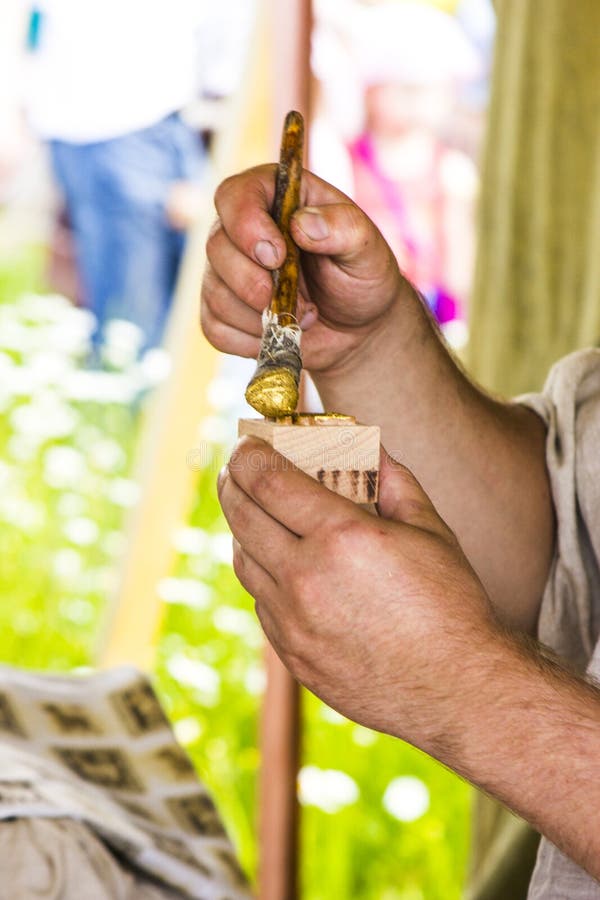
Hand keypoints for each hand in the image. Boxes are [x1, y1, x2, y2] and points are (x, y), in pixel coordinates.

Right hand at [201, 165, 415, 374]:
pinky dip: (250, 341)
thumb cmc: (361, 278)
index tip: (276, 257)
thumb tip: (303, 224)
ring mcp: (227, 272)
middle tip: (300, 302)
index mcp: (274, 197)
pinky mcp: (222, 311)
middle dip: (255, 284)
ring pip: (215, 293)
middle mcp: (242, 230)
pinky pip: (216, 329)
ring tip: (301, 317)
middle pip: (217, 246)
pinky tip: (279, 335)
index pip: (234, 195)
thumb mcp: (366, 248)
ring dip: (260, 317)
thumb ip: (343, 227)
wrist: (357, 329)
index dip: (247, 226)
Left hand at [217, 436, 501, 755]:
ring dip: (241, 527)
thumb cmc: (450, 604)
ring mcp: (292, 622)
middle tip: (237, 467)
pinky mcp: (292, 655)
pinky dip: (262, 574)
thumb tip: (368, 442)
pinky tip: (278, 564)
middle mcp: (306, 577)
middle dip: (233, 481)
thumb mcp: (430, 527)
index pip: (268, 479)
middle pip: (242, 515)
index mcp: (341, 536)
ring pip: (244, 561)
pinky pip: (260, 602)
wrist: (457, 689)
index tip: (247, 442)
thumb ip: (392, 478)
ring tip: (252, 510)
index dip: (250, 454)